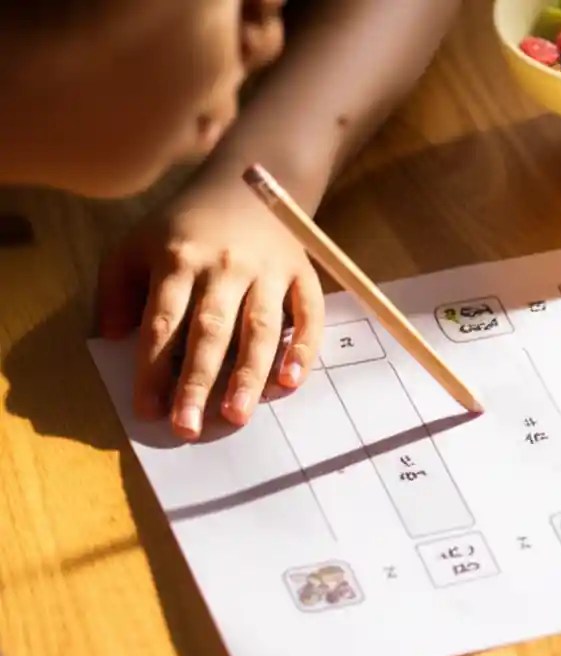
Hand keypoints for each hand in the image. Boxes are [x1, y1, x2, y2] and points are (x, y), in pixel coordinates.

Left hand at [97, 176, 323, 439]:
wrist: (248, 183)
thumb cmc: (185, 226)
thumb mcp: (136, 244)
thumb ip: (117, 290)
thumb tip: (112, 339)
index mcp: (179, 259)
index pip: (164, 322)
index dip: (154, 368)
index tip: (147, 409)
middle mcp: (224, 266)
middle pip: (211, 331)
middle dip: (198, 382)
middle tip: (188, 427)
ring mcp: (268, 270)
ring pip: (259, 328)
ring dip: (248, 375)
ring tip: (237, 416)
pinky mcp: (302, 274)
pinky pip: (307, 315)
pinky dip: (303, 349)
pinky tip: (290, 382)